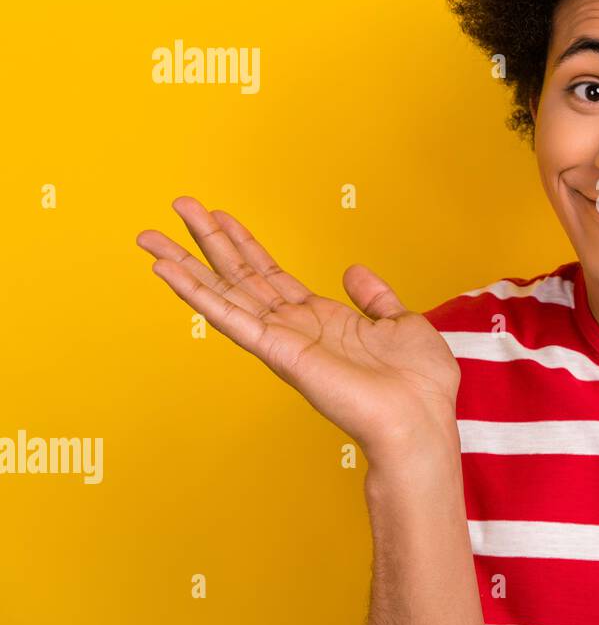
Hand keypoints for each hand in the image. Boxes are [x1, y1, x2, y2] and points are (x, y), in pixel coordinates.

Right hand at [136, 197, 460, 465]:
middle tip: (178, 205)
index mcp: (323, 320)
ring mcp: (283, 341)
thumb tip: (354, 271)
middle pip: (240, 275)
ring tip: (151, 237)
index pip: (271, 274)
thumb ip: (374, 297)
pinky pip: (230, 318)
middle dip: (208, 240)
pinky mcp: (279, 353)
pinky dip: (197, 294)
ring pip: (225, 293)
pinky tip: (168, 273)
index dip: (245, 243)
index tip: (220, 215)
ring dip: (186, 264)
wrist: (421, 419)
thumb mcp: (402, 323)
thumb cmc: (418, 384)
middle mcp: (295, 329)